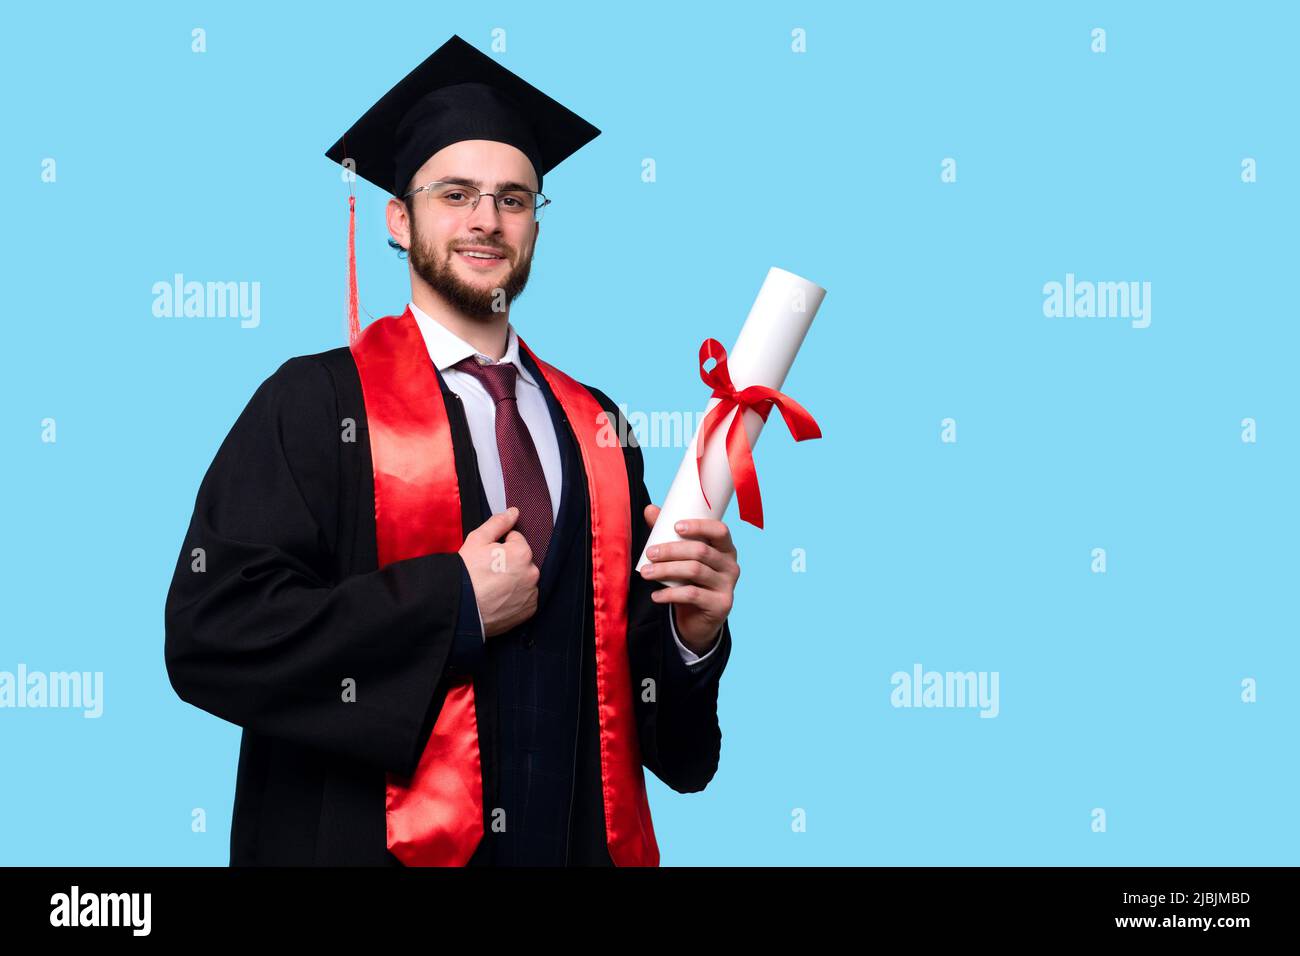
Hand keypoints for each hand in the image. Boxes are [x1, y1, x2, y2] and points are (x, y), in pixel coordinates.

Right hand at [459, 507, 538, 637]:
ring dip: (514, 580)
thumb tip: (514, 512)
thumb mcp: (477, 540)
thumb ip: (498, 523)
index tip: (488, 558)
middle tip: (489, 573)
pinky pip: (526, 598)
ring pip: (525, 579)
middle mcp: (532, 573)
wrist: (460, 609)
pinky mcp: (529, 610)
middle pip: (522, 560)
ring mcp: (532, 593)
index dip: (499, 546)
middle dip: (509, 563)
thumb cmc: (466, 574)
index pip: (516, 540)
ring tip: (493, 588)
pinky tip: (500, 598)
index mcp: (522, 553)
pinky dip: (516, 597)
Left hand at [639, 504, 738, 653]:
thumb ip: (668, 534)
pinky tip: (656, 595)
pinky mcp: (721, 605)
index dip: (699, 526)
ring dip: (666, 570)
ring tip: (646, 573)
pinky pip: (692, 595)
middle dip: (671, 550)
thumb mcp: (681, 558)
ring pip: (695, 571)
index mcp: (725, 548)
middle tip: (649, 553)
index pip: (720, 531)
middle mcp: (731, 565)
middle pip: (701, 551)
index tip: (675, 526)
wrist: (698, 620)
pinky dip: (670, 594)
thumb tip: (650, 509)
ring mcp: (728, 586)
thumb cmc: (689, 582)